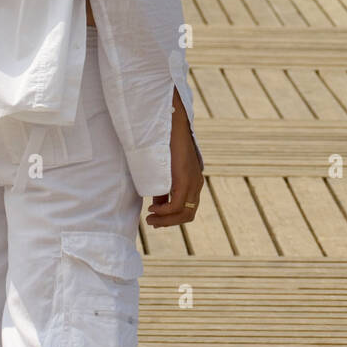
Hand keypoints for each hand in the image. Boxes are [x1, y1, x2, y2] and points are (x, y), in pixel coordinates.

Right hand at [145, 88, 203, 228]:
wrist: (170, 123)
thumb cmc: (164, 144)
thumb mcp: (165, 171)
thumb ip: (163, 189)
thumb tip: (157, 206)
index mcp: (194, 182)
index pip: (188, 210)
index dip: (172, 219)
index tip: (155, 219)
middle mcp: (197, 184)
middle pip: (188, 215)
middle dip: (168, 223)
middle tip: (151, 222)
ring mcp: (193, 182)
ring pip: (184, 213)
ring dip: (165, 220)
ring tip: (150, 218)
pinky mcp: (186, 179)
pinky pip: (177, 205)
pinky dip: (164, 212)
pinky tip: (153, 210)